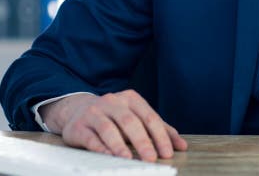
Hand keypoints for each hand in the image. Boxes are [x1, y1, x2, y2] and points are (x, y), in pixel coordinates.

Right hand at [40, 90, 187, 161]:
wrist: (77, 110)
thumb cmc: (114, 117)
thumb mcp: (137, 118)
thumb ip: (159, 129)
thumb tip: (181, 145)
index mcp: (130, 98)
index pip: (149, 116)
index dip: (160, 135)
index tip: (168, 153)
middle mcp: (111, 102)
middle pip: (130, 121)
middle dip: (142, 141)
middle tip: (152, 158)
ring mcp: (93, 112)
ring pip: (108, 128)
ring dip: (119, 145)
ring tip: (129, 159)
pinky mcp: (78, 126)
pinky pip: (90, 137)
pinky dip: (100, 148)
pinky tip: (109, 157)